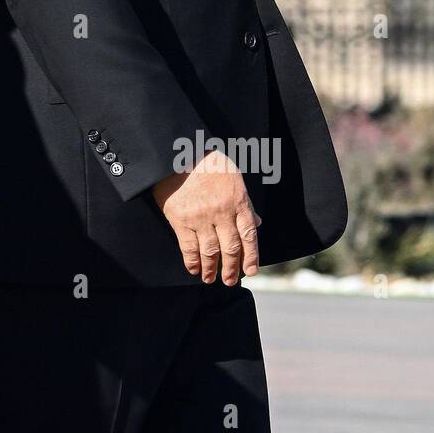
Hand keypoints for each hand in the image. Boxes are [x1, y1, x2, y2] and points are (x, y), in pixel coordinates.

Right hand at [152, 151, 260, 284]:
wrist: (177, 152)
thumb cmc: (207, 162)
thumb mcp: (233, 178)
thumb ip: (244, 203)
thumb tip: (256, 223)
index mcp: (238, 201)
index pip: (248, 235)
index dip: (251, 256)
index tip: (250, 271)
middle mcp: (222, 212)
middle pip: (231, 247)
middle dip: (232, 267)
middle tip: (231, 280)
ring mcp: (201, 217)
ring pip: (210, 251)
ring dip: (212, 268)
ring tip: (211, 279)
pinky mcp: (181, 219)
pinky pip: (188, 246)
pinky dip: (192, 261)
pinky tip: (194, 269)